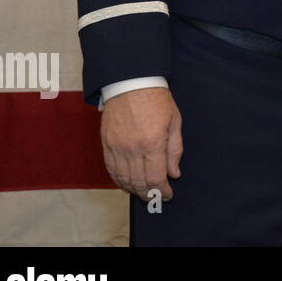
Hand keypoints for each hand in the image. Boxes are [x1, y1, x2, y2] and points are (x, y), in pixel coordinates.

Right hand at [99, 87, 182, 201]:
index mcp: (152, 143)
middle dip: (149, 194)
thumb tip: (174, 173)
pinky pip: (110, 169)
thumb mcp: (174, 122)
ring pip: (123, 179)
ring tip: (143, 192)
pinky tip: (126, 184)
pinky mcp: (106, 144)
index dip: (163, 190)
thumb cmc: (156, 100)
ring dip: (133, 190)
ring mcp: (117, 147)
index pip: (156, 178)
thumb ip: (175, 150)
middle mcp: (132, 149)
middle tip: (156, 197)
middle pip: (138, 182)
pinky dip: (118, 180)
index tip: (168, 194)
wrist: (131, 83)